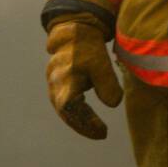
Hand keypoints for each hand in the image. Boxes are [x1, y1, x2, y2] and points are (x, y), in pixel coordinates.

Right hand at [46, 15, 122, 139]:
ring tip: (96, 131)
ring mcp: (54, 85)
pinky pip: (65, 104)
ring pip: (64, 110)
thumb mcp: (101, 64)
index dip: (86, 122)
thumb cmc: (87, 47)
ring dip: (79, 122)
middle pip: (66, 114)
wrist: (74, 32)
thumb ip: (107, 84)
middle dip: (83, 126)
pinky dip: (76, 114)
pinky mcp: (57, 84)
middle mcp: (55, 86)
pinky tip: (88, 119)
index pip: (72, 109)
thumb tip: (113, 104)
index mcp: (64, 81)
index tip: (102, 131)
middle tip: (101, 134)